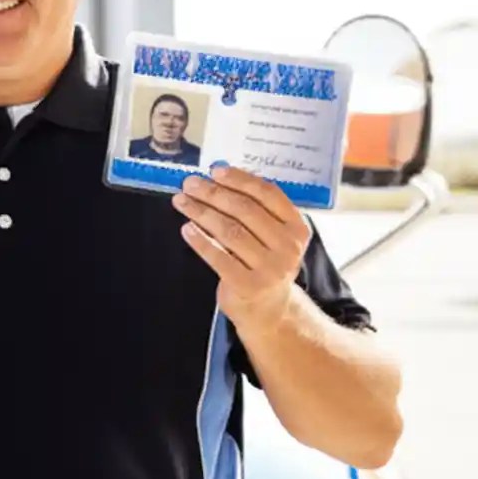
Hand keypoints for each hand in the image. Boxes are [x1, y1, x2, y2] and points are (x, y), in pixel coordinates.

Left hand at [172, 166, 310, 332]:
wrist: (270, 308)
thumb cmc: (264, 262)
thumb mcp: (272, 235)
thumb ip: (255, 210)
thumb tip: (217, 177)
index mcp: (296, 227)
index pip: (268, 194)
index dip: (239, 179)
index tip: (214, 170)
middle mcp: (288, 247)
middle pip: (245, 210)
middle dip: (213, 193)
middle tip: (190, 184)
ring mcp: (270, 268)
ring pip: (230, 231)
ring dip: (201, 212)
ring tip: (181, 201)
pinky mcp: (248, 285)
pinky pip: (218, 256)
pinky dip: (200, 240)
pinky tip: (186, 228)